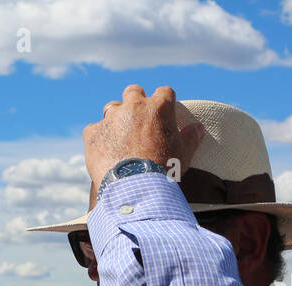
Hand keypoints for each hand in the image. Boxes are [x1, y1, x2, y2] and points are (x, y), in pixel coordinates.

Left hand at [83, 85, 204, 198]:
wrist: (135, 187)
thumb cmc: (164, 171)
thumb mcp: (184, 155)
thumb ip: (191, 138)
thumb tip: (199, 128)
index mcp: (159, 107)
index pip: (164, 92)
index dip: (163, 102)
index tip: (162, 113)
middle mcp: (134, 106)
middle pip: (133, 91)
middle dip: (135, 102)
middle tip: (137, 119)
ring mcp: (112, 118)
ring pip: (112, 107)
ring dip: (115, 117)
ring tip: (118, 135)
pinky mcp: (93, 133)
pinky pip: (93, 130)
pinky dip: (97, 138)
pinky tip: (103, 150)